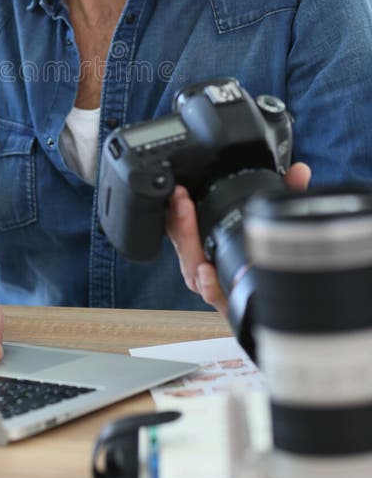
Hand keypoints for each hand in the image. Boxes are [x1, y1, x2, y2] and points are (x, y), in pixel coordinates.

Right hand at [165, 163, 310, 314]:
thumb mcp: (277, 222)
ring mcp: (216, 287)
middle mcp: (208, 264)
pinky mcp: (230, 307)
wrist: (282, 307)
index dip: (177, 207)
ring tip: (188, 226)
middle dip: (180, 222)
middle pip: (183, 244)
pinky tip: (208, 273)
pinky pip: (213, 296)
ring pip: (191, 270)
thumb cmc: (270, 263)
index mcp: (212, 243)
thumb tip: (300, 171)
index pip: (184, 223)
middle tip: (182, 203)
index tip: (179, 191)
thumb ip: (287, 194)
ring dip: (189, 248)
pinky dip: (208, 284)